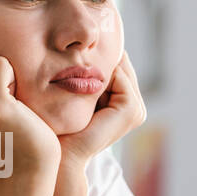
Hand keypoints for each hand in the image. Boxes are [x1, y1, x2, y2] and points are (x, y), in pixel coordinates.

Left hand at [57, 50, 145, 174]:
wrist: (61, 154)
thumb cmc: (60, 127)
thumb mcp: (74, 96)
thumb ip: (84, 76)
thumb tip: (74, 44)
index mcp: (125, 103)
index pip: (116, 65)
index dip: (98, 52)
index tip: (77, 43)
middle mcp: (135, 107)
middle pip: (120, 65)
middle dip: (102, 53)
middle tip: (81, 41)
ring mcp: (136, 110)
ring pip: (119, 68)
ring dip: (100, 61)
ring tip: (76, 55)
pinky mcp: (131, 111)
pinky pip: (119, 76)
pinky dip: (102, 71)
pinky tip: (80, 72)